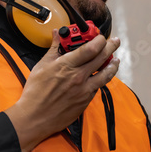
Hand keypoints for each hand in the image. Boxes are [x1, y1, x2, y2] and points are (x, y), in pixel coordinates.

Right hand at [5, 30, 119, 151]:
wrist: (35, 117)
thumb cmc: (35, 93)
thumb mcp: (41, 66)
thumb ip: (53, 49)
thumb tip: (56, 34)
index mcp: (67, 65)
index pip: (90, 49)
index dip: (100, 40)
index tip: (101, 37)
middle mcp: (79, 77)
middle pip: (101, 58)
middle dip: (110, 47)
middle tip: (114, 42)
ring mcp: (84, 90)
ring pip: (106, 74)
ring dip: (113, 65)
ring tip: (116, 60)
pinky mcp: (86, 101)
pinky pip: (98, 87)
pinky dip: (102, 79)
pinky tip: (102, 76)